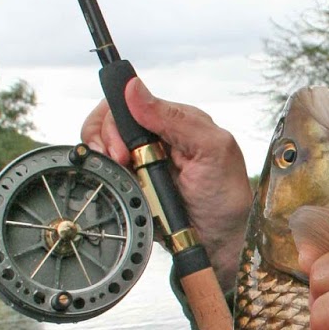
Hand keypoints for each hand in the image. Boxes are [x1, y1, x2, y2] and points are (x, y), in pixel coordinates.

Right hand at [80, 76, 250, 292]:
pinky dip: (105, 177)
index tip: (122, 148)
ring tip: (122, 176)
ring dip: (103, 160)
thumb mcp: (211, 149)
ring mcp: (142, 160)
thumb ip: (174, 118)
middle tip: (122, 164)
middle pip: (109, 122)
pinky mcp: (134, 182)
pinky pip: (107, 172)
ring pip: (102, 146)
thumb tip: (134, 88)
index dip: (116, 122)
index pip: (128, 102)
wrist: (220, 241)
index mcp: (175, 120)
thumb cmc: (226, 196)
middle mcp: (156, 136)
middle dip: (106, 141)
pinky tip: (120, 186)